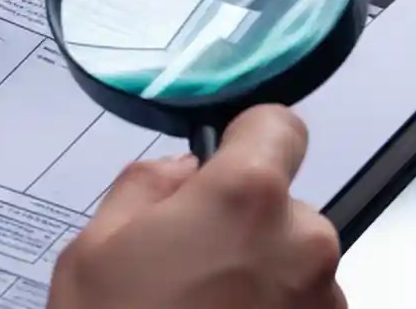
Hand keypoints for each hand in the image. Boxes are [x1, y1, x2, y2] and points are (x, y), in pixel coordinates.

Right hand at [48, 106, 347, 308]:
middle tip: (189, 261)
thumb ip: (145, 184)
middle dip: (243, 221)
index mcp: (245, 198)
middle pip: (284, 202)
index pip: (282, 125)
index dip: (249, 137)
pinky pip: (302, 305)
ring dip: (260, 274)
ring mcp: (321, 301)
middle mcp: (301, 244)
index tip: (231, 153)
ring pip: (294, 259)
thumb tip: (180, 170)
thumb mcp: (94, 248)